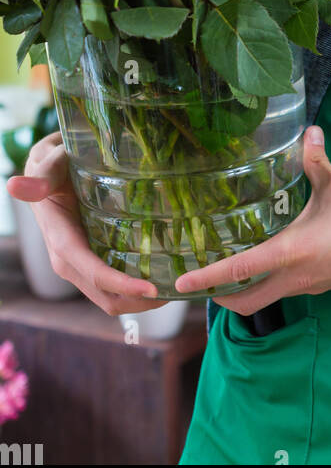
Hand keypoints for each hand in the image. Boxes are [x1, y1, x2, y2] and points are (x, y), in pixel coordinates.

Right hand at [6, 132, 162, 315]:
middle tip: (177, 291)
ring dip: (140, 302)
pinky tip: (162, 277)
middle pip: (106, 297)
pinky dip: (135, 291)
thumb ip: (41, 176)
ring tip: (175, 288)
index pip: (93, 272)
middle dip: (139, 302)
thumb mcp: (50, 165)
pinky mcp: (90, 262)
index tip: (152, 289)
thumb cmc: (53, 165)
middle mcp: (69, 262)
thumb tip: (15, 185)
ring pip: (110, 299)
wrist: (47, 173)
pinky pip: (112, 287)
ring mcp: (80, 266)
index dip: (122, 285)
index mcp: (61, 241)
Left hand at [174, 125, 330, 311]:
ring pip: (265, 298)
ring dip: (242, 291)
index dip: (206, 277)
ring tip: (224, 268)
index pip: (240, 270)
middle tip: (197, 281)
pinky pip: (284, 289)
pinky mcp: (321, 285)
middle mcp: (295, 277)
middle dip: (217, 297)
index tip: (180, 282)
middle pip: (245, 302)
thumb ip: (316, 160)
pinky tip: (267, 258)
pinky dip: (266, 282)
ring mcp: (309, 286)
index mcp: (291, 253)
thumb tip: (308, 131)